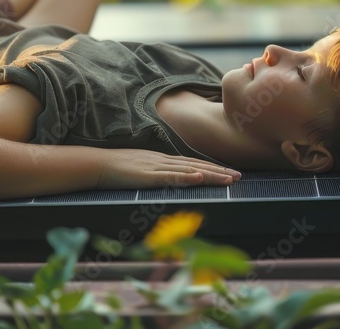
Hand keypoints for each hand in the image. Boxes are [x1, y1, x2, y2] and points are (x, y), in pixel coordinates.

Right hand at [95, 149, 241, 189]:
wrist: (99, 164)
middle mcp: (165, 161)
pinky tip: (199, 178)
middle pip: (197, 165)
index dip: (213, 168)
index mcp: (163, 160)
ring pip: (190, 170)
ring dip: (211, 174)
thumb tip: (169, 179)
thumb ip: (157, 173)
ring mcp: (158, 167)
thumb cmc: (117, 169)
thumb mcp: (142, 169)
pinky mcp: (149, 176)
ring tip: (229, 179)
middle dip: (220, 171)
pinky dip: (186, 177)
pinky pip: (171, 176)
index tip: (230, 173)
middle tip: (240, 176)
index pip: (194, 164)